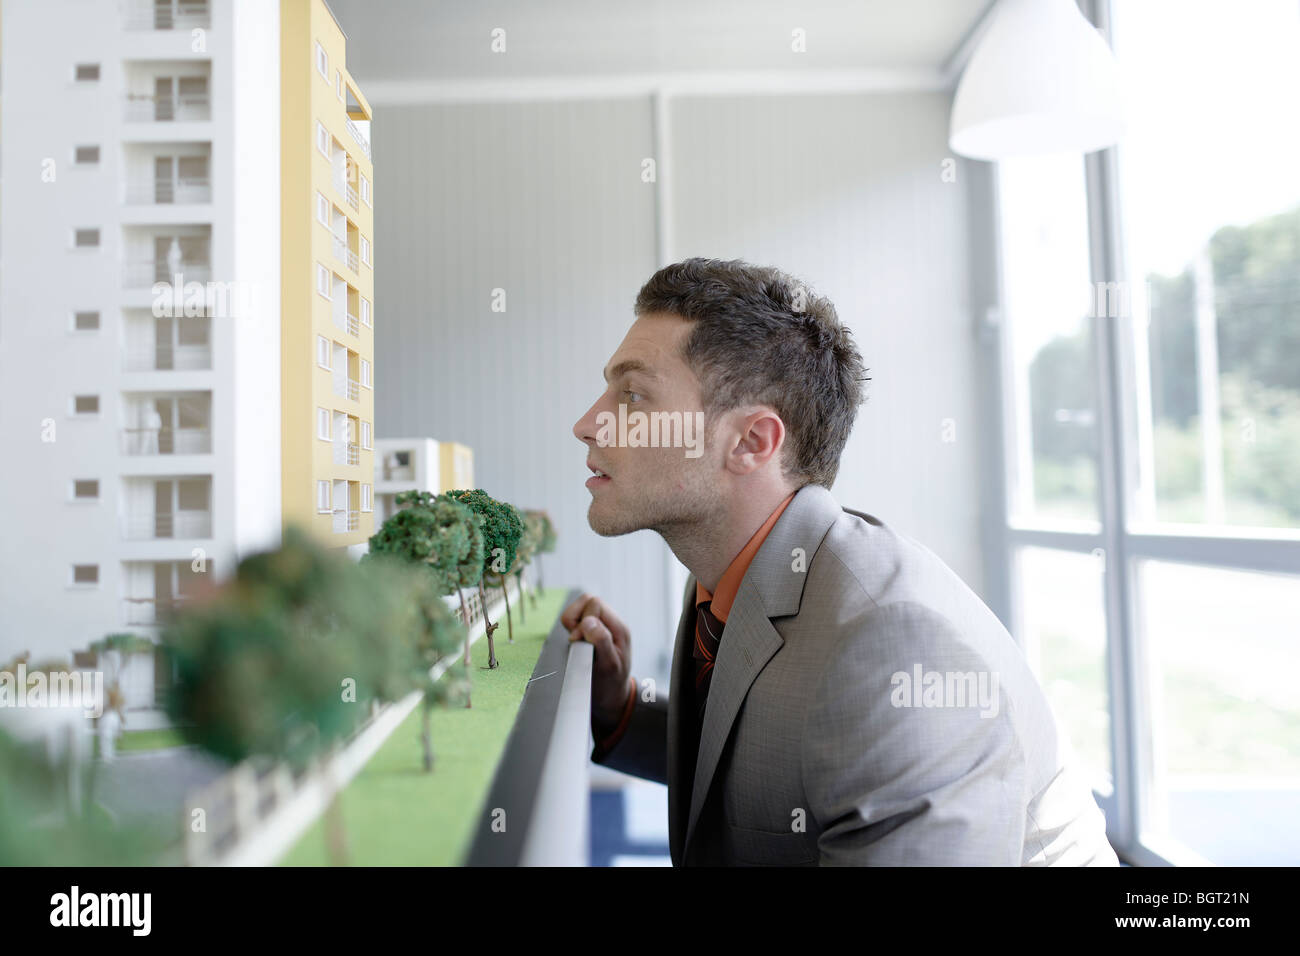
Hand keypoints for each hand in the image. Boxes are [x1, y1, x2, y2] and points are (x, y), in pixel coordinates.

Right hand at [563, 592, 632, 734]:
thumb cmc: (610, 685)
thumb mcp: (609, 666)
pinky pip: (576, 618)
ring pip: (580, 606)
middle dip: (575, 619)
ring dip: (572, 622)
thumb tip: (588, 622)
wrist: (609, 699)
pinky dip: (571, 628)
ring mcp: (601, 626)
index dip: (581, 621)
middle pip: (587, 600)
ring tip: (576, 642)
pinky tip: (576, 644)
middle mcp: (611, 623)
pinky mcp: (591, 632)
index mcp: (618, 628)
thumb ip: (601, 641)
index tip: (578, 643)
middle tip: (576, 642)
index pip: (594, 604)